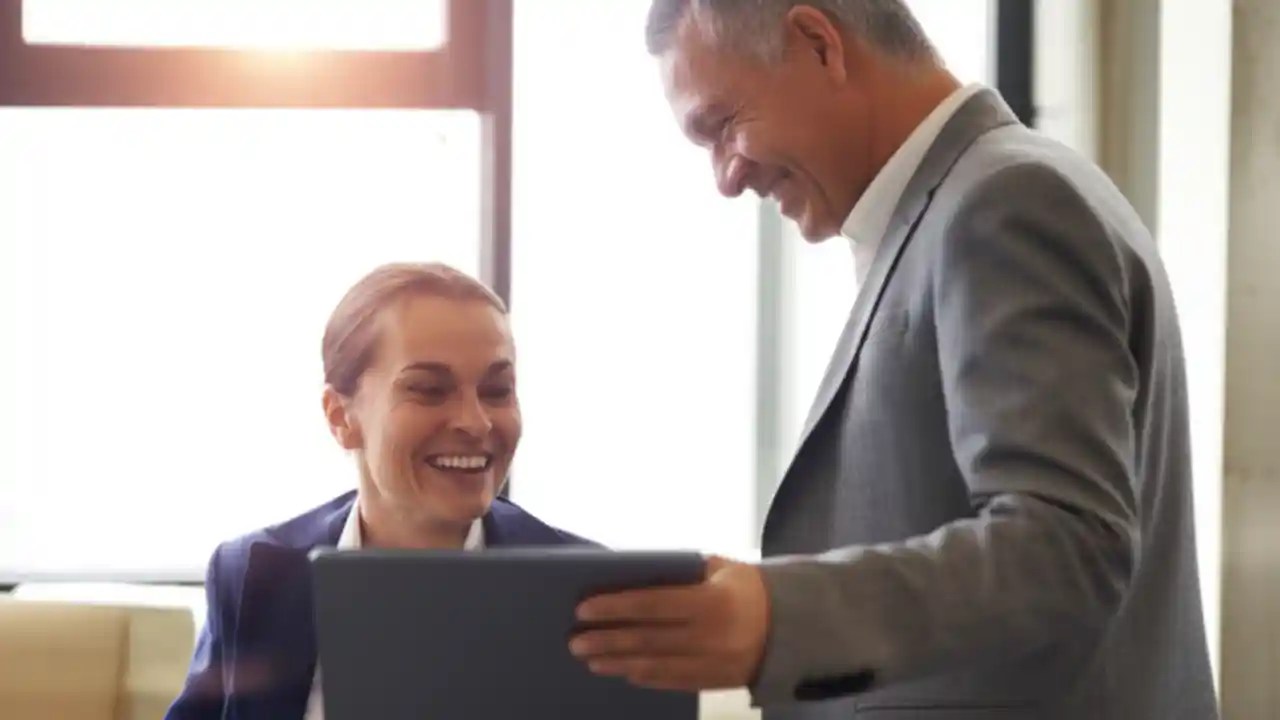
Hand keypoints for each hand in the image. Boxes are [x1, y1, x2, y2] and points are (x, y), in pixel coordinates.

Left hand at [569, 555, 769, 691]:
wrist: (793, 625)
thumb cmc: (748, 587)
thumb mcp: (721, 568)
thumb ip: (682, 572)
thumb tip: (633, 576)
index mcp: (710, 602)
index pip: (651, 605)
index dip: (615, 608)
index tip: (584, 611)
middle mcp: (709, 636)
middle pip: (647, 640)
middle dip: (607, 641)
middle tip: (576, 642)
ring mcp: (712, 664)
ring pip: (655, 666)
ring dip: (618, 663)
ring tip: (590, 660)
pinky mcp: (714, 682)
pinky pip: (672, 681)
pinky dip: (644, 677)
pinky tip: (623, 671)